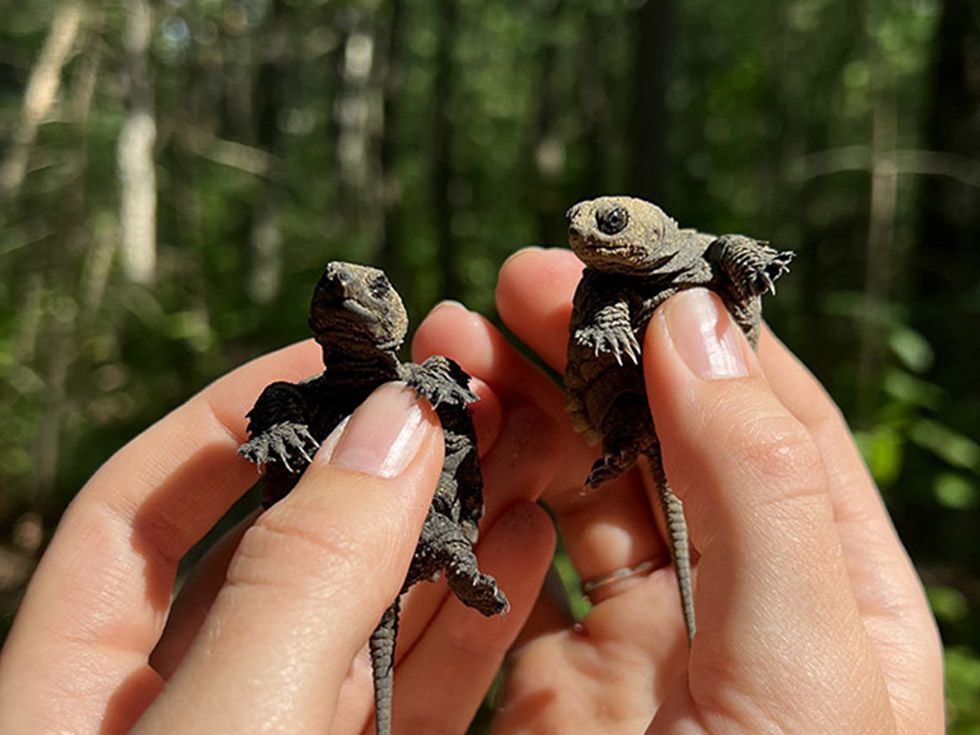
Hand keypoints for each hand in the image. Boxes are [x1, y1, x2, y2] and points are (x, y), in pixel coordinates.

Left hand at [0, 341, 556, 733]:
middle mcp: (177, 711)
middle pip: (277, 552)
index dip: (236, 415)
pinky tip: (524, 550)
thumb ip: (301, 583)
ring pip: (361, 618)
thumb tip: (397, 421)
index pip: (140, 509)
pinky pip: (414, 696)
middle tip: (468, 390)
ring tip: (522, 449)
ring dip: (445, 530)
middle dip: (373, 464)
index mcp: (72, 695)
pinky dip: (471, 625)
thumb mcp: (222, 727)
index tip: (342, 359)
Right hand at [414, 247, 943, 733]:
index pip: (772, 418)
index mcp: (833, 591)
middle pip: (665, 438)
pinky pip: (515, 568)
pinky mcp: (555, 685)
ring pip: (582, 489)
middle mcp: (738, 604)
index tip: (622, 263)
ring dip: (528, 411)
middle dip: (593, 350)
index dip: (700, 329)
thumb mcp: (809, 672)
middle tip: (515, 282)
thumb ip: (764, 492)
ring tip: (461, 342)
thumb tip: (702, 323)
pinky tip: (453, 455)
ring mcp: (642, 643)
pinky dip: (483, 503)